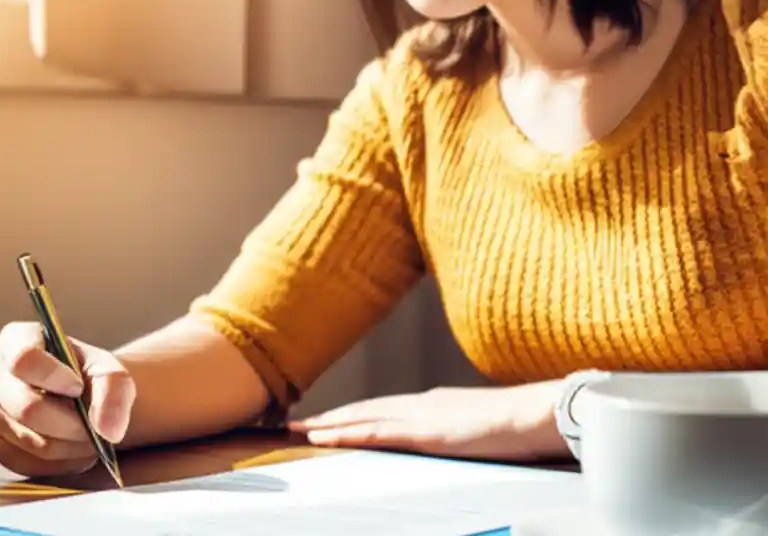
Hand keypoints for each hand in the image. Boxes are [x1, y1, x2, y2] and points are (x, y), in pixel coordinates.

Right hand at [0, 322, 136, 476]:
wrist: (82, 400)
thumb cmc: (90, 377)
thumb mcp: (109, 371)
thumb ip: (114, 392)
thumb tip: (108, 430)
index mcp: (15, 340)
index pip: (23, 359)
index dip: (53, 377)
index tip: (78, 387)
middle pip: (28, 408)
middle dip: (72, 423)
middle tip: (94, 424)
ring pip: (34, 441)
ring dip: (73, 445)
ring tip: (90, 434)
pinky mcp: (0, 447)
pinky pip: (33, 464)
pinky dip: (65, 462)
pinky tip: (75, 447)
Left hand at [287, 382, 568, 461]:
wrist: (541, 414)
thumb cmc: (522, 424)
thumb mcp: (483, 427)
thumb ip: (464, 429)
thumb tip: (456, 435)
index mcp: (435, 403)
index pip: (384, 408)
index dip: (354, 413)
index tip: (329, 417)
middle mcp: (421, 403)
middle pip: (365, 409)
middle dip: (332, 416)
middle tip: (300, 422)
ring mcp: (421, 416)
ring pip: (363, 419)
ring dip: (329, 424)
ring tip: (301, 429)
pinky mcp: (425, 432)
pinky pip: (376, 433)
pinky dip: (347, 434)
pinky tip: (326, 437)